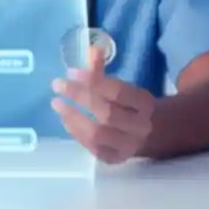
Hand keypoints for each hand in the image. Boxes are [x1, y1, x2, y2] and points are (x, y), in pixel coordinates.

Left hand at [51, 45, 155, 163]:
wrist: (152, 134)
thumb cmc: (130, 105)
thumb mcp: (123, 86)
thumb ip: (104, 71)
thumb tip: (91, 49)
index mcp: (144, 103)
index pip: (118, 91)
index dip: (93, 81)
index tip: (71, 72)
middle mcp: (140, 127)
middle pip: (107, 113)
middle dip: (79, 97)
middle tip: (57, 85)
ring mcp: (128, 146)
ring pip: (98, 133)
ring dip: (73, 117)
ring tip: (56, 103)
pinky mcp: (115, 159)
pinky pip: (92, 147)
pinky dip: (76, 132)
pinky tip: (65, 119)